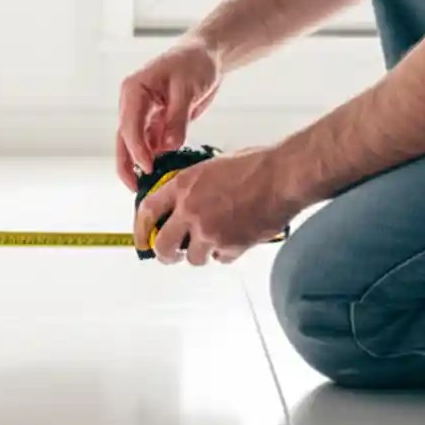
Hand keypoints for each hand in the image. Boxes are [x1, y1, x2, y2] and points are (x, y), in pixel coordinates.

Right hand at [116, 37, 221, 189]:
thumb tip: (168, 147)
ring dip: (141, 164)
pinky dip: (156, 158)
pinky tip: (164, 174)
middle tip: (136, 188)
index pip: (129, 126)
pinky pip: (151, 143)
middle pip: (124, 139)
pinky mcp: (156, 121)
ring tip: (149, 187)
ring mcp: (143, 113)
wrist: (206, 55)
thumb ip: (177, 119)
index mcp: (134, 90)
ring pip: (135, 144)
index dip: (137, 150)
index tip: (147, 169)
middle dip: (128, 165)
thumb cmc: (195, 63)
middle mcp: (133, 103)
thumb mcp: (188, 89)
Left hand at [133, 148, 300, 265]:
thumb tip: (183, 205)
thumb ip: (193, 188)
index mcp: (183, 186)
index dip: (140, 230)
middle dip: (166, 255)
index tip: (141, 241)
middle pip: (163, 246)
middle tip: (172, 255)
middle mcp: (191, 210)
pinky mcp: (231, 245)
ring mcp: (210, 230)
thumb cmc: (256, 166)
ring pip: (193, 258)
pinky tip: (237, 239)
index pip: (148, 211)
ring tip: (215, 242)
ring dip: (201, 254)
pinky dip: (226, 253)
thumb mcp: (212, 167)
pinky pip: (221, 258)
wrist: (283, 177)